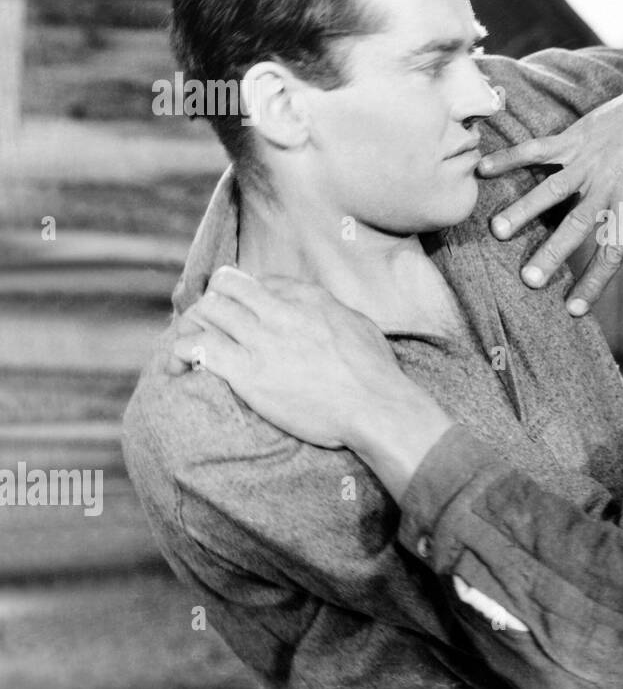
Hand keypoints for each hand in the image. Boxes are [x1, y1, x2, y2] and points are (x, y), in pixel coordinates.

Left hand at [165, 267, 450, 489]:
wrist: (375, 407)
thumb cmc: (374, 372)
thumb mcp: (356, 323)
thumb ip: (327, 309)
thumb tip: (315, 310)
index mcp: (307, 296)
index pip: (257, 281)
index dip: (243, 298)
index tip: (239, 317)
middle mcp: (280, 311)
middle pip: (223, 286)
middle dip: (211, 304)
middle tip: (208, 330)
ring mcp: (262, 340)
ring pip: (205, 312)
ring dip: (191, 327)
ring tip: (187, 349)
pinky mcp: (247, 372)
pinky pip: (196, 348)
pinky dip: (180, 354)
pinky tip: (180, 369)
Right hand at [477, 38, 622, 313]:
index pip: (612, 251)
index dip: (593, 282)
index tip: (574, 309)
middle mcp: (607, 184)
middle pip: (575, 225)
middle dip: (551, 253)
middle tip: (528, 279)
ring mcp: (587, 159)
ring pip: (549, 188)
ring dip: (523, 210)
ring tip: (498, 231)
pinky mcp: (574, 138)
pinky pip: (537, 149)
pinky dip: (509, 157)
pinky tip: (482, 168)